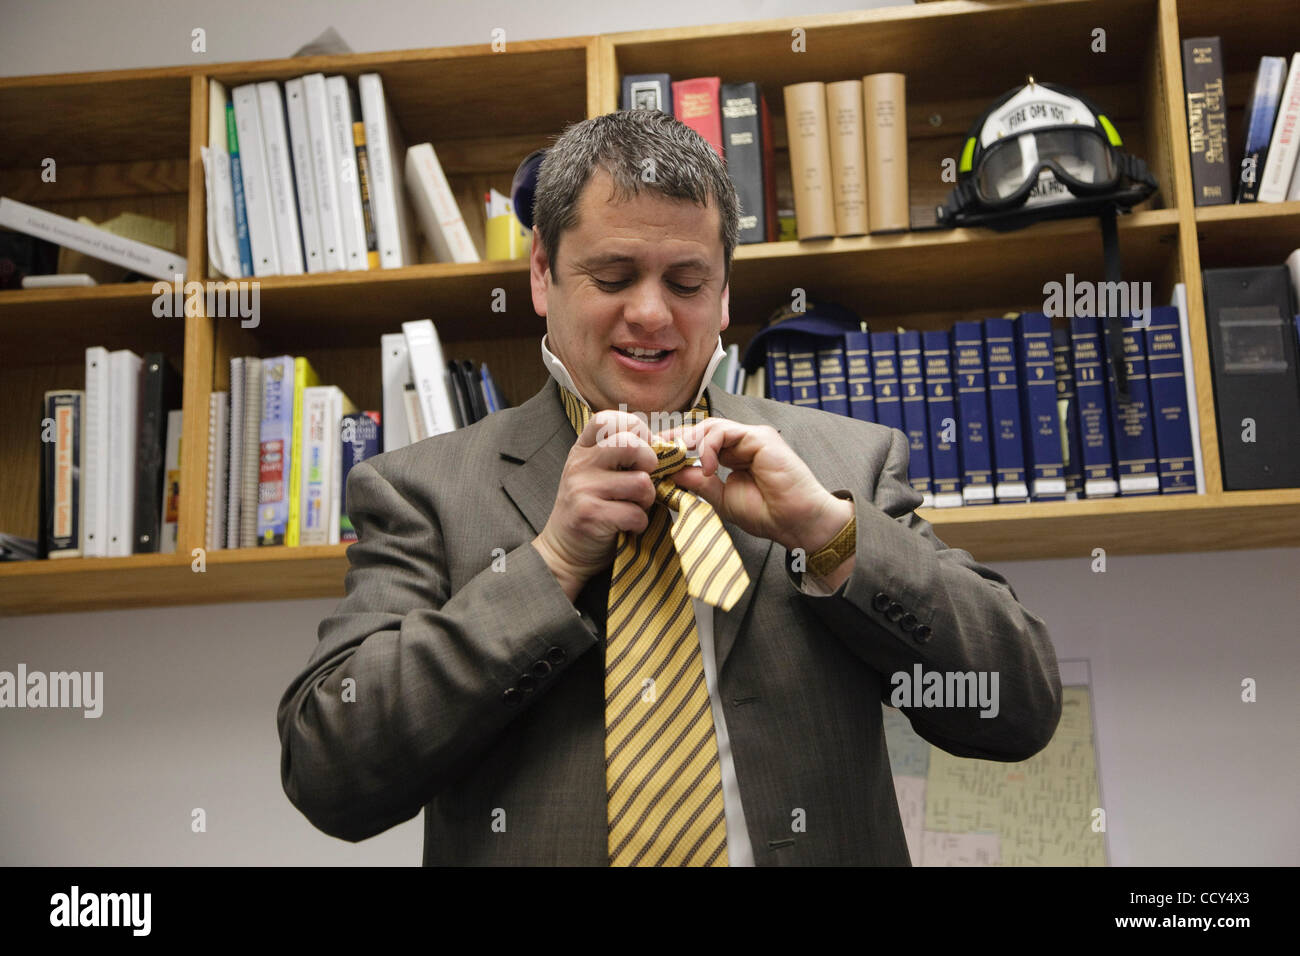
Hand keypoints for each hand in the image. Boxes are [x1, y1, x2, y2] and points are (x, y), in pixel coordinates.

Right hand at [533, 411, 658, 600]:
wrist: (564, 550)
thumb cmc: (594, 509)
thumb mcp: (599, 474)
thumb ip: (623, 456)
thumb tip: (667, 448)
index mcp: (583, 449)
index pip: (608, 419)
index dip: (636, 429)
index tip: (644, 449)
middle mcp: (579, 464)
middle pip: (629, 444)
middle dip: (650, 463)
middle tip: (646, 480)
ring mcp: (581, 489)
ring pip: (640, 482)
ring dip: (647, 499)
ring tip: (635, 507)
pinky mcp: (589, 515)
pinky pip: (635, 513)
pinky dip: (640, 523)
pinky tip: (628, 526)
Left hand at [658, 419, 852, 556]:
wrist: (797, 522)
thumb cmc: (768, 514)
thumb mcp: (722, 499)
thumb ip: (699, 483)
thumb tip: (674, 471)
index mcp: (734, 455)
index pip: (700, 442)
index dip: (678, 446)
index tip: (657, 457)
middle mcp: (743, 442)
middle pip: (702, 429)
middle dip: (677, 440)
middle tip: (659, 454)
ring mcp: (752, 437)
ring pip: (710, 426)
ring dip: (690, 443)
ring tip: (682, 463)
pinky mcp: (759, 437)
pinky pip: (724, 431)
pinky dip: (709, 446)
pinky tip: (707, 468)